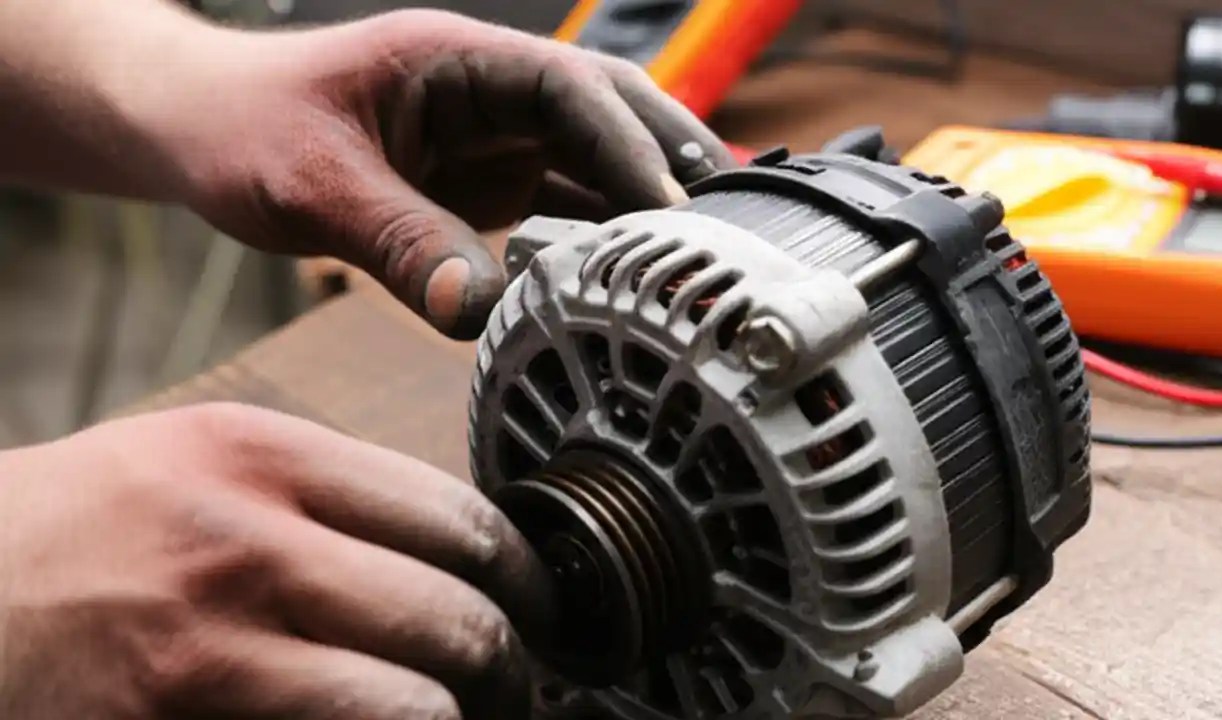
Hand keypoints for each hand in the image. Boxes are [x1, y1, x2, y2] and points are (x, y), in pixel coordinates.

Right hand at [0, 403, 555, 719]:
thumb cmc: (80, 532)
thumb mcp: (198, 461)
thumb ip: (327, 491)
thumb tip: (460, 547)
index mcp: (261, 456)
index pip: (459, 517)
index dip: (526, 577)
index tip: (539, 607)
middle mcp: (243, 544)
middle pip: (456, 618)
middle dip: (510, 670)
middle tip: (514, 688)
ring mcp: (210, 653)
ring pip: (416, 710)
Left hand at [139, 9, 735, 338]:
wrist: (200, 129)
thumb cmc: (243, 129)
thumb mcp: (314, 186)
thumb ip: (401, 243)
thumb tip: (481, 313)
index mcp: (457, 61)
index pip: (571, 91)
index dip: (628, 147)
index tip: (668, 210)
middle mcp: (489, 92)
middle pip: (609, 115)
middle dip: (670, 162)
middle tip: (730, 226)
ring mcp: (492, 136)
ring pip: (595, 161)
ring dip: (645, 206)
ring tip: (701, 259)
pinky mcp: (484, 181)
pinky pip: (560, 204)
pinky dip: (600, 238)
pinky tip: (632, 278)